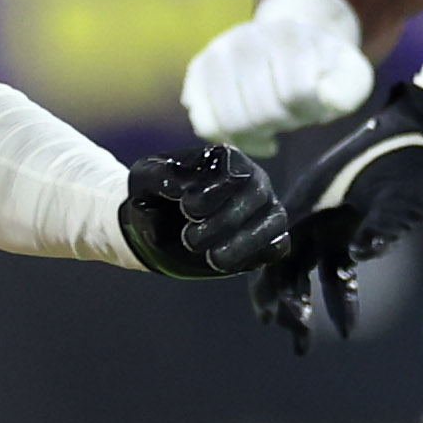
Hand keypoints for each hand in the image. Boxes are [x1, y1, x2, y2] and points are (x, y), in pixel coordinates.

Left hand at [119, 143, 289, 278]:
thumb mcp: (143, 179)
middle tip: (190, 240)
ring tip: (212, 259)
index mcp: (225, 159)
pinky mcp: (265, 239)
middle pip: (257, 194)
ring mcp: (263, 209)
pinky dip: (257, 255)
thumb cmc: (152, 196)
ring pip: (274, 221)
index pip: (235, 170)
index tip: (186, 209)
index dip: (214, 193)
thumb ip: (159, 176)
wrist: (153, 227)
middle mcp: (251, 179)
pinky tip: (226, 263)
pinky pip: (278, 246)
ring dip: (244, 243)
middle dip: (226, 220)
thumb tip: (182, 189)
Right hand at [182, 0, 375, 153]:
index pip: (295, 93)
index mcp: (288, 34)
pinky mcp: (197, 71)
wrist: (290, 43)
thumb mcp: (349, 73)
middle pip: (260, 112)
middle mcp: (245, 38)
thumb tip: (326, 99)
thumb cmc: (321, 69)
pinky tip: (247, 130)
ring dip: (255, 132)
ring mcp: (217, 53)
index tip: (314, 107)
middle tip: (290, 114)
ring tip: (270, 121)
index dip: (308, 112)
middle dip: (281, 122)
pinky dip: (228, 137)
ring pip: (229, 121)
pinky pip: (204, 123)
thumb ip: (349, 87)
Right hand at [251, 76, 422, 351]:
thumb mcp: (402, 195)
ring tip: (304, 347)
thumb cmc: (415, 160)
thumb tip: (358, 256)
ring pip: (310, 270)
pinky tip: (347, 327)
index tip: (269, 316)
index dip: (269, 282)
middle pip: (288, 262)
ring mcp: (332, 220)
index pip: (278, 245)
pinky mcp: (353, 228)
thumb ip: (381, 225)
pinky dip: (340, 295)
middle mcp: (314, 210)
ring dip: (309, 305)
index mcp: (313, 197)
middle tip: (294, 339)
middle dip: (287, 303)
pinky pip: (338, 268)